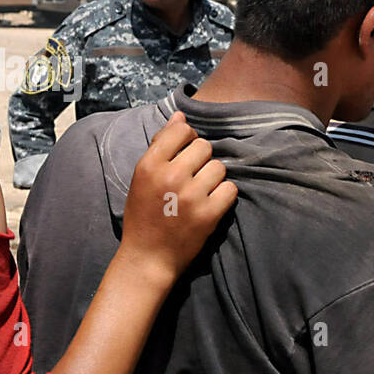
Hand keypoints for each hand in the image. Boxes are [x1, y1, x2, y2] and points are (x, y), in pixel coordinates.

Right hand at [120, 112, 239, 284]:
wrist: (148, 257)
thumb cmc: (144, 214)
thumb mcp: (143, 177)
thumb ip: (161, 145)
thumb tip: (180, 116)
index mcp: (149, 165)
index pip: (181, 130)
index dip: (187, 140)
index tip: (184, 155)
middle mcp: (170, 176)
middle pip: (204, 146)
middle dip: (201, 160)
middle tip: (192, 178)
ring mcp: (191, 195)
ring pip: (219, 167)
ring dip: (214, 178)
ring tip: (200, 192)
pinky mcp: (208, 214)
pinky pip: (231, 189)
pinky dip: (224, 196)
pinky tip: (211, 203)